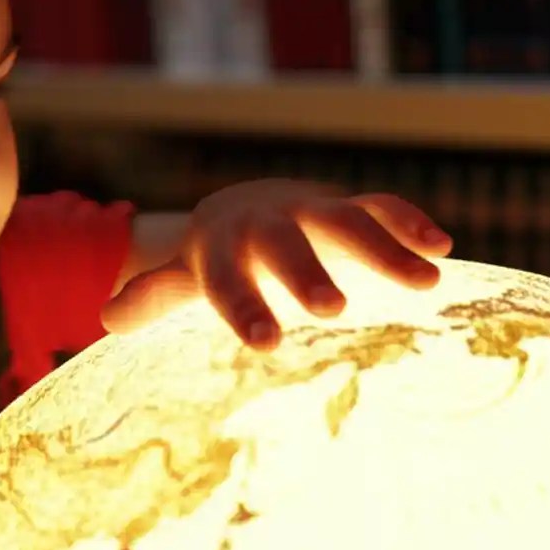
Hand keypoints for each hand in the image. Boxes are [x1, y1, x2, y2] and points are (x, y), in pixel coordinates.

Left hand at [101, 179, 452, 349]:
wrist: (246, 210)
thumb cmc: (215, 262)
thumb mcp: (185, 278)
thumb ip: (154, 298)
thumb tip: (106, 318)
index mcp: (222, 247)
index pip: (229, 279)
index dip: (244, 306)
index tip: (265, 342)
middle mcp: (268, 223)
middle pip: (285, 242)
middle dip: (306, 271)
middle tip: (329, 307)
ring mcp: (312, 212)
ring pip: (345, 221)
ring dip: (382, 249)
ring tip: (423, 283)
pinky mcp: (349, 209)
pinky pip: (381, 208)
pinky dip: (409, 223)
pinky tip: (443, 250)